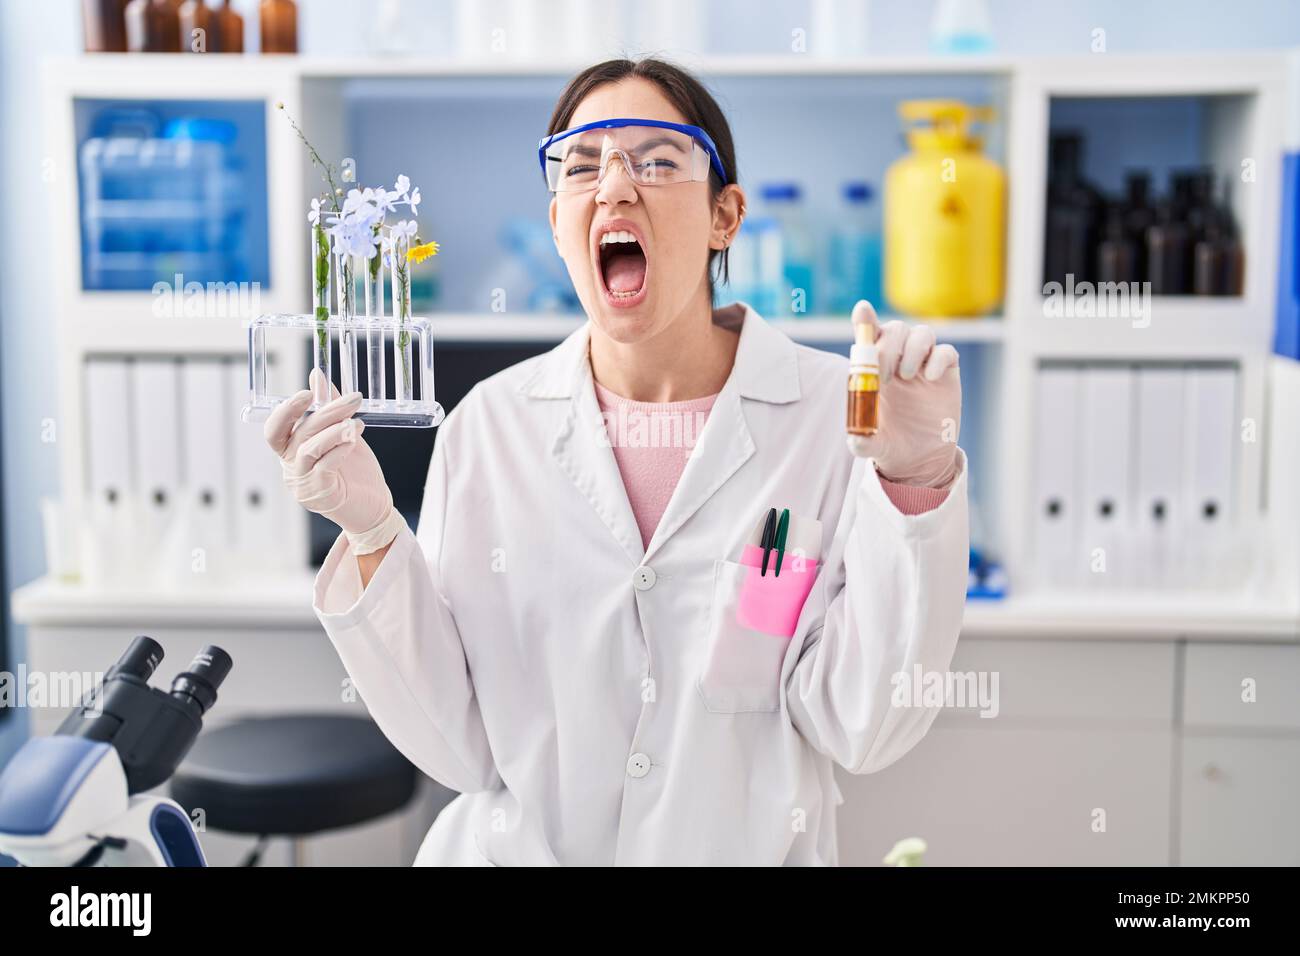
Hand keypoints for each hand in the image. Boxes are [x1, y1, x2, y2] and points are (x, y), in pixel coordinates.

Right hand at [265, 369, 398, 549]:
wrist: (374, 508)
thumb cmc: (356, 471)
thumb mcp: (342, 433)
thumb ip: (328, 408)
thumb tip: (317, 375)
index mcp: (291, 450)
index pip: (275, 428)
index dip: (286, 410)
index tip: (308, 393)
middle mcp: (291, 466)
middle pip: (299, 433)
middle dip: (325, 412)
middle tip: (352, 399)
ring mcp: (303, 482)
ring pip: (309, 449)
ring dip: (333, 431)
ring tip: (356, 423)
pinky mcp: (321, 494)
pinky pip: (325, 466)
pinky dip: (339, 450)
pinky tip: (354, 440)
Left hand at [845, 301, 961, 488]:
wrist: (919, 459)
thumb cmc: (890, 443)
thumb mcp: (873, 445)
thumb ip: (862, 441)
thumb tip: (854, 438)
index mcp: (875, 369)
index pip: (869, 335)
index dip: (866, 320)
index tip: (862, 311)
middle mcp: (899, 360)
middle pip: (896, 329)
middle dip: (888, 345)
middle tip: (885, 375)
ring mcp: (923, 364)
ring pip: (922, 333)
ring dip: (912, 348)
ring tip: (906, 376)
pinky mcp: (946, 372)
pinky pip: (946, 352)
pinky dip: (938, 358)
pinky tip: (930, 378)